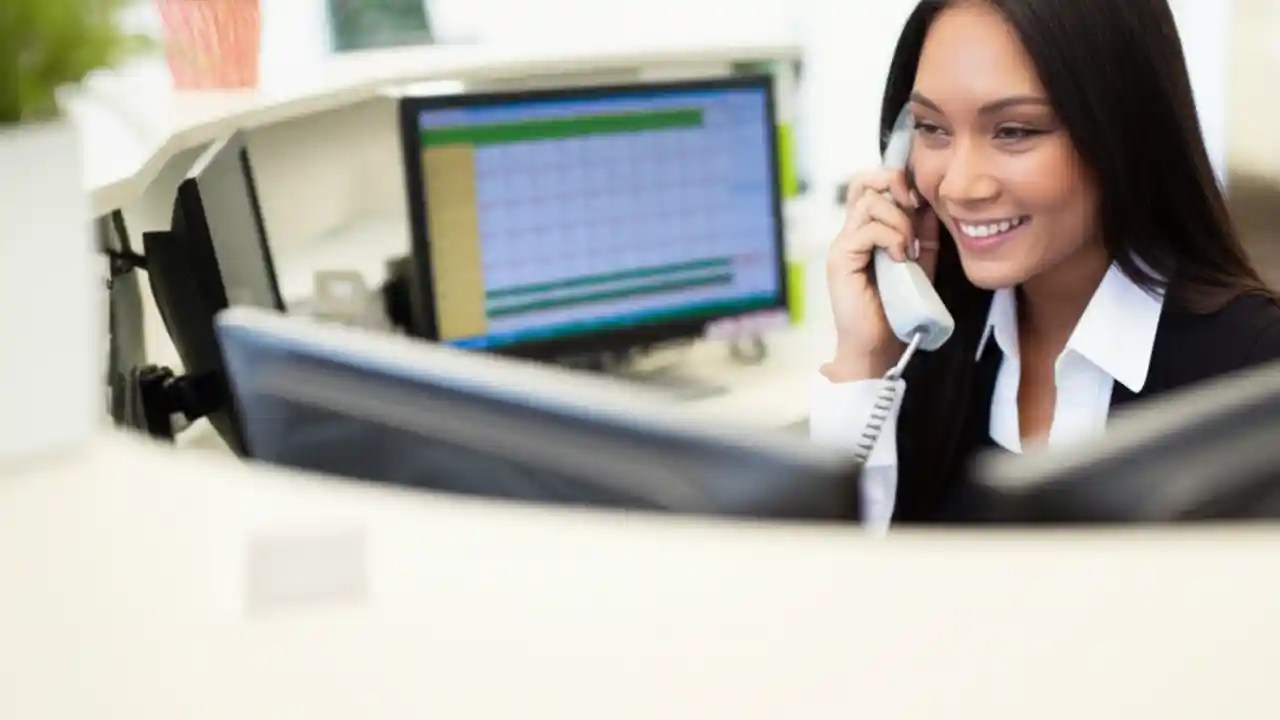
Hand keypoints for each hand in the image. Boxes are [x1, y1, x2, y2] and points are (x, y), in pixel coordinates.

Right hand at [822, 168, 941, 381]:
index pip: (871, 185)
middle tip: (915, 208)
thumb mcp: (920, 263)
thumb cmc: (899, 307)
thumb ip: (923, 234)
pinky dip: (891, 238)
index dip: (897, 181)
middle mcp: (851, 232)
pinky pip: (867, 229)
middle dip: (895, 185)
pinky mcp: (841, 258)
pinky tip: (900, 258)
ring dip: (898, 220)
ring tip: (908, 247)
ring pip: (868, 202)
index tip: (921, 202)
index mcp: (867, 231)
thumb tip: (931, 205)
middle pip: (863, 182)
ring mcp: (843, 244)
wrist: (880, 344)